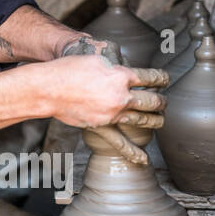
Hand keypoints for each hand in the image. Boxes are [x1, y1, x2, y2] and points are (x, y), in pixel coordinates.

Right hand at [42, 54, 167, 158]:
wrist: (49, 88)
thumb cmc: (71, 68)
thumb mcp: (98, 57)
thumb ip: (117, 62)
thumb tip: (128, 65)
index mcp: (121, 76)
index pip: (151, 77)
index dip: (162, 78)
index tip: (165, 79)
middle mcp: (120, 96)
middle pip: (152, 100)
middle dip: (161, 100)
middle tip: (164, 100)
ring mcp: (112, 114)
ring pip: (142, 119)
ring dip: (155, 118)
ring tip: (160, 117)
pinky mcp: (101, 126)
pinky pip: (119, 141)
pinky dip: (132, 151)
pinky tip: (143, 158)